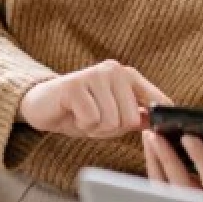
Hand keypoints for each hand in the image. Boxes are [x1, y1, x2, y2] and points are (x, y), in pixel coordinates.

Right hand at [19, 60, 171, 137]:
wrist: (43, 105)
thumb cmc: (81, 111)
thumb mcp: (114, 116)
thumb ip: (136, 116)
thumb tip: (158, 123)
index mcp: (130, 76)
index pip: (158, 101)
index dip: (158, 121)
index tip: (157, 131)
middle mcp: (115, 70)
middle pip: (130, 119)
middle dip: (111, 129)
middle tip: (95, 120)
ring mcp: (95, 74)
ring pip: (110, 121)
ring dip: (95, 128)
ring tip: (83, 115)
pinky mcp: (75, 84)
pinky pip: (91, 120)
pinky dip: (81, 125)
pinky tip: (73, 114)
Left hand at [143, 131, 202, 201]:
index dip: (200, 158)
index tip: (188, 137)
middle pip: (181, 187)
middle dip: (166, 158)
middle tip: (155, 134)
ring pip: (168, 192)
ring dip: (156, 164)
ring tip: (150, 138)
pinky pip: (165, 194)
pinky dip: (157, 173)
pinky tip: (154, 154)